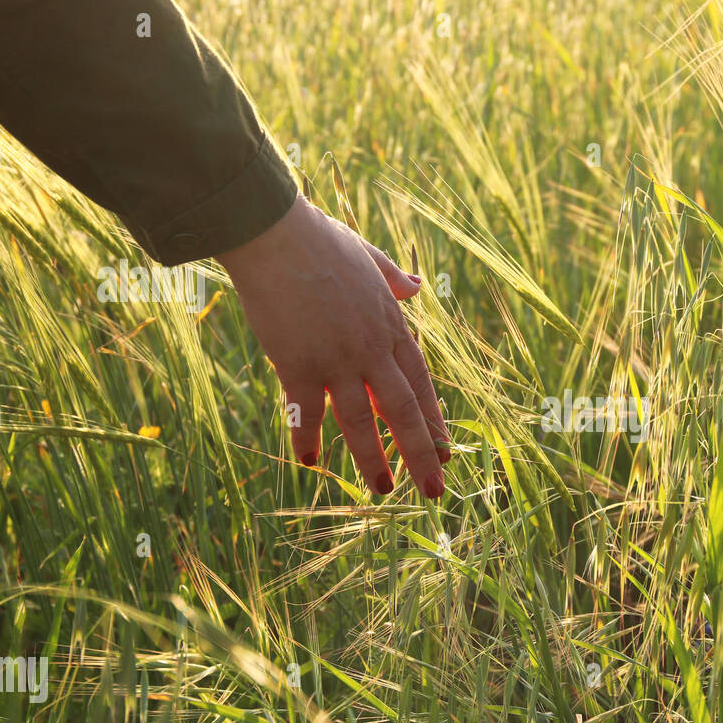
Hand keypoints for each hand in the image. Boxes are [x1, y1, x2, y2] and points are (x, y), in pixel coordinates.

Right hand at [217, 193, 449, 497]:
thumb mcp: (369, 256)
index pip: (420, 382)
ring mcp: (336, 358)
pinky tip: (309, 462)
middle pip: (403, 410)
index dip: (434, 419)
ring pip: (361, 420)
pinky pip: (306, 411)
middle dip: (422, 453)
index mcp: (390, 325)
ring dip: (373, 458)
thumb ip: (393, 277)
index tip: (447, 449)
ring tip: (383, 490)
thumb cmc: (319, 239)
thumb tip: (417, 285)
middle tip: (435, 490)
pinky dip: (308, 437)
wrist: (275, 232)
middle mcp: (370, 348)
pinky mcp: (297, 362)